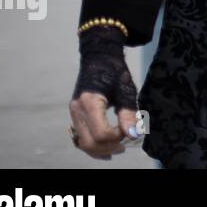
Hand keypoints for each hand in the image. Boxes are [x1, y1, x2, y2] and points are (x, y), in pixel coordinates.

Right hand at [68, 26, 140, 159]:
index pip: (100, 133)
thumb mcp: (126, 90)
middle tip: (125, 145)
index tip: (129, 129)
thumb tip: (134, 134)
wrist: (99, 57)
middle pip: (89, 142)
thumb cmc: (115, 71)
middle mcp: (77, 110)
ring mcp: (73, 113)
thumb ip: (128, 113)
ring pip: (82, 143)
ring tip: (117, 148)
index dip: (117, 136)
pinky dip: (92, 145)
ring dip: (99, 149)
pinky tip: (105, 147)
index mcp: (89, 103)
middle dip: (108, 147)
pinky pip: (80, 137)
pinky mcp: (75, 115)